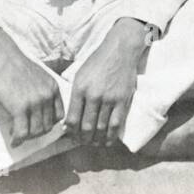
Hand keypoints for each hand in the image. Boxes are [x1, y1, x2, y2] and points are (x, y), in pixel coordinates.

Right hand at [0, 28, 63, 145]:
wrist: (2, 57)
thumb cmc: (16, 66)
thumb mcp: (39, 76)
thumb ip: (43, 91)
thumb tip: (40, 109)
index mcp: (53, 88)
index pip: (59, 115)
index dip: (49, 124)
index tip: (37, 125)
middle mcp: (47, 96)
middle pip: (48, 125)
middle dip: (37, 133)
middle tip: (25, 133)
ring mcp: (34, 102)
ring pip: (36, 131)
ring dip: (27, 137)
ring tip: (18, 135)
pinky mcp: (20, 107)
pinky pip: (22, 132)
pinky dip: (18, 139)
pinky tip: (13, 140)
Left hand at [66, 18, 150, 145]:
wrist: (120, 51)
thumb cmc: (97, 62)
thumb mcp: (80, 75)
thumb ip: (75, 96)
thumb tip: (70, 118)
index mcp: (80, 89)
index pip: (72, 119)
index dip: (70, 132)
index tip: (71, 135)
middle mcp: (93, 95)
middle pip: (86, 126)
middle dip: (83, 138)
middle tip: (83, 141)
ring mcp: (109, 99)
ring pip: (101, 128)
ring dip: (96, 140)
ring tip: (94, 143)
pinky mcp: (123, 100)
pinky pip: (116, 124)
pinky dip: (111, 136)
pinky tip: (107, 141)